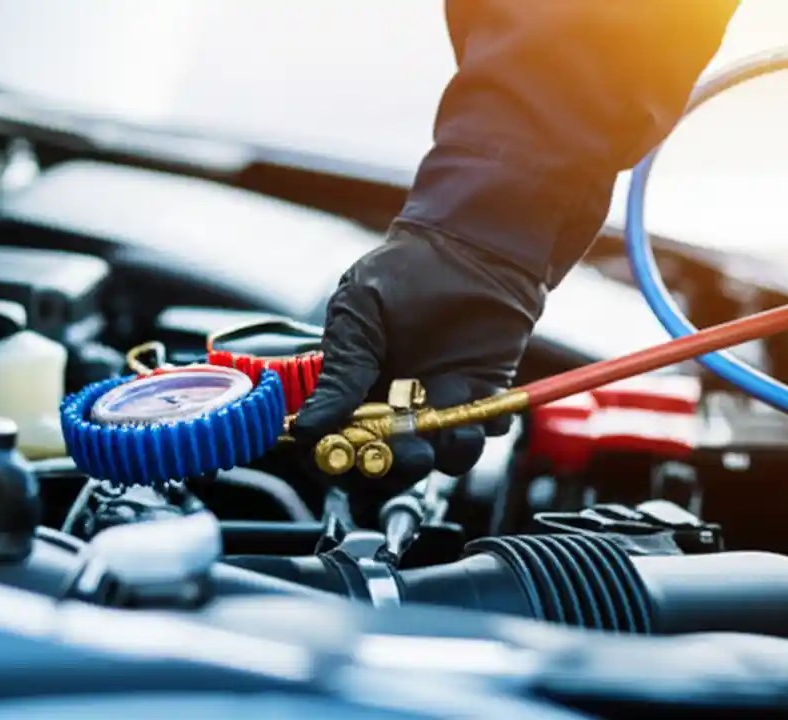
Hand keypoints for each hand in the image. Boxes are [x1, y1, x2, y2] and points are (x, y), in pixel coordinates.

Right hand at [292, 222, 545, 491]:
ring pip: (436, 459)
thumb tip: (307, 426)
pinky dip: (479, 426)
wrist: (471, 246)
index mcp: (353, 388)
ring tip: (446, 421)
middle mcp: (393, 405)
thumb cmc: (403, 271)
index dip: (332, 457)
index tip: (339, 455)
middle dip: (393, 467)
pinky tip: (473, 393)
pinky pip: (481, 434)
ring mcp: (436, 406)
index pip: (334, 441)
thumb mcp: (357, 313)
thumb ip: (339, 372)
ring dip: (440, 452)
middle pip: (384, 465)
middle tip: (404, 451)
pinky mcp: (480, 399)